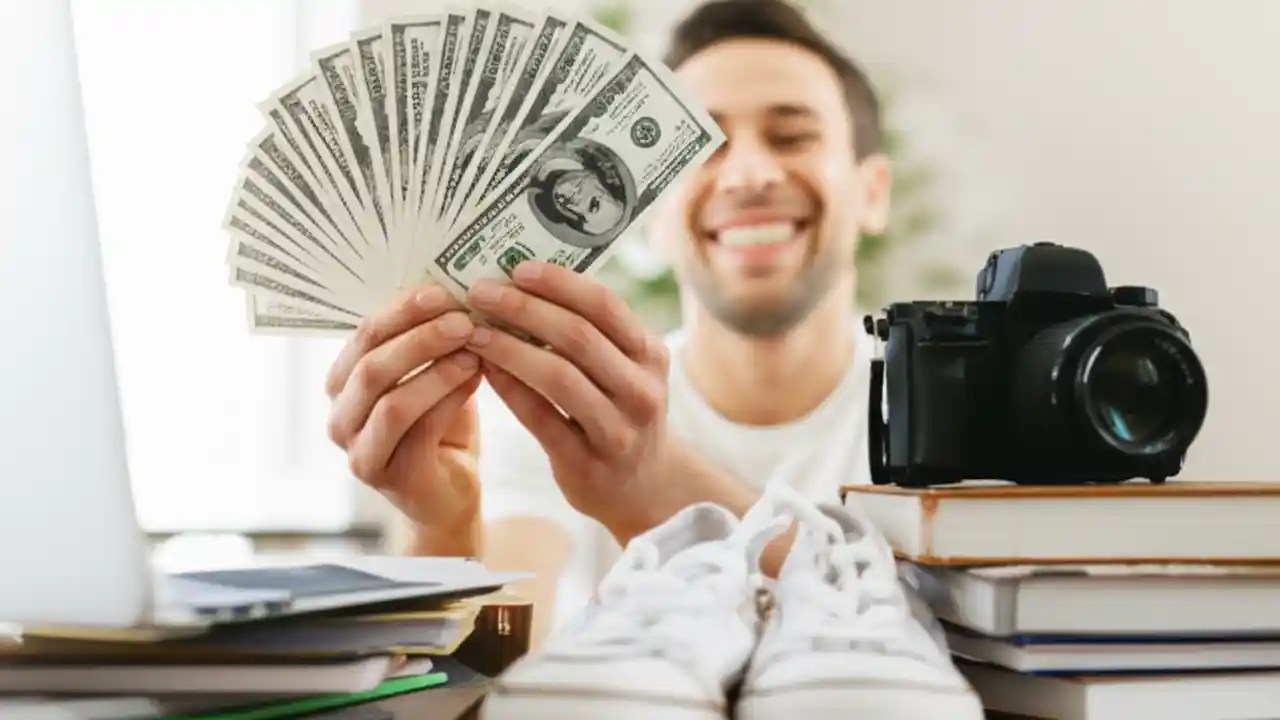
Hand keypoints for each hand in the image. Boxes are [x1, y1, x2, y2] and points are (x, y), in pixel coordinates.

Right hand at [325, 284, 483, 549]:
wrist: (451, 496)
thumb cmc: (442, 427)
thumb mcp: (433, 375)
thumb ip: (431, 341)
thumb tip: (456, 288)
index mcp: (343, 383)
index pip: (363, 336)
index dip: (400, 310)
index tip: (441, 290)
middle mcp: (340, 418)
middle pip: (371, 365)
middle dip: (419, 336)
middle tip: (463, 317)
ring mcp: (360, 451)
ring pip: (391, 399)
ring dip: (436, 368)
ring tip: (475, 347)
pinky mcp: (389, 477)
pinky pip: (418, 430)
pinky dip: (449, 398)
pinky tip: (477, 376)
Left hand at [465, 261, 670, 538]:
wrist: (645, 488)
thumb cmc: (621, 412)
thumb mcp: (625, 369)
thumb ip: (592, 332)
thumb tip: (526, 281)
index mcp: (650, 354)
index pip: (604, 306)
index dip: (559, 283)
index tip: (517, 267)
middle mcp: (641, 390)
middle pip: (578, 337)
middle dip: (524, 309)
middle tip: (480, 293)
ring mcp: (619, 430)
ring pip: (558, 377)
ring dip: (509, 348)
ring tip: (473, 331)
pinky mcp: (589, 464)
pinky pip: (541, 418)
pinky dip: (509, 390)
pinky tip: (483, 369)